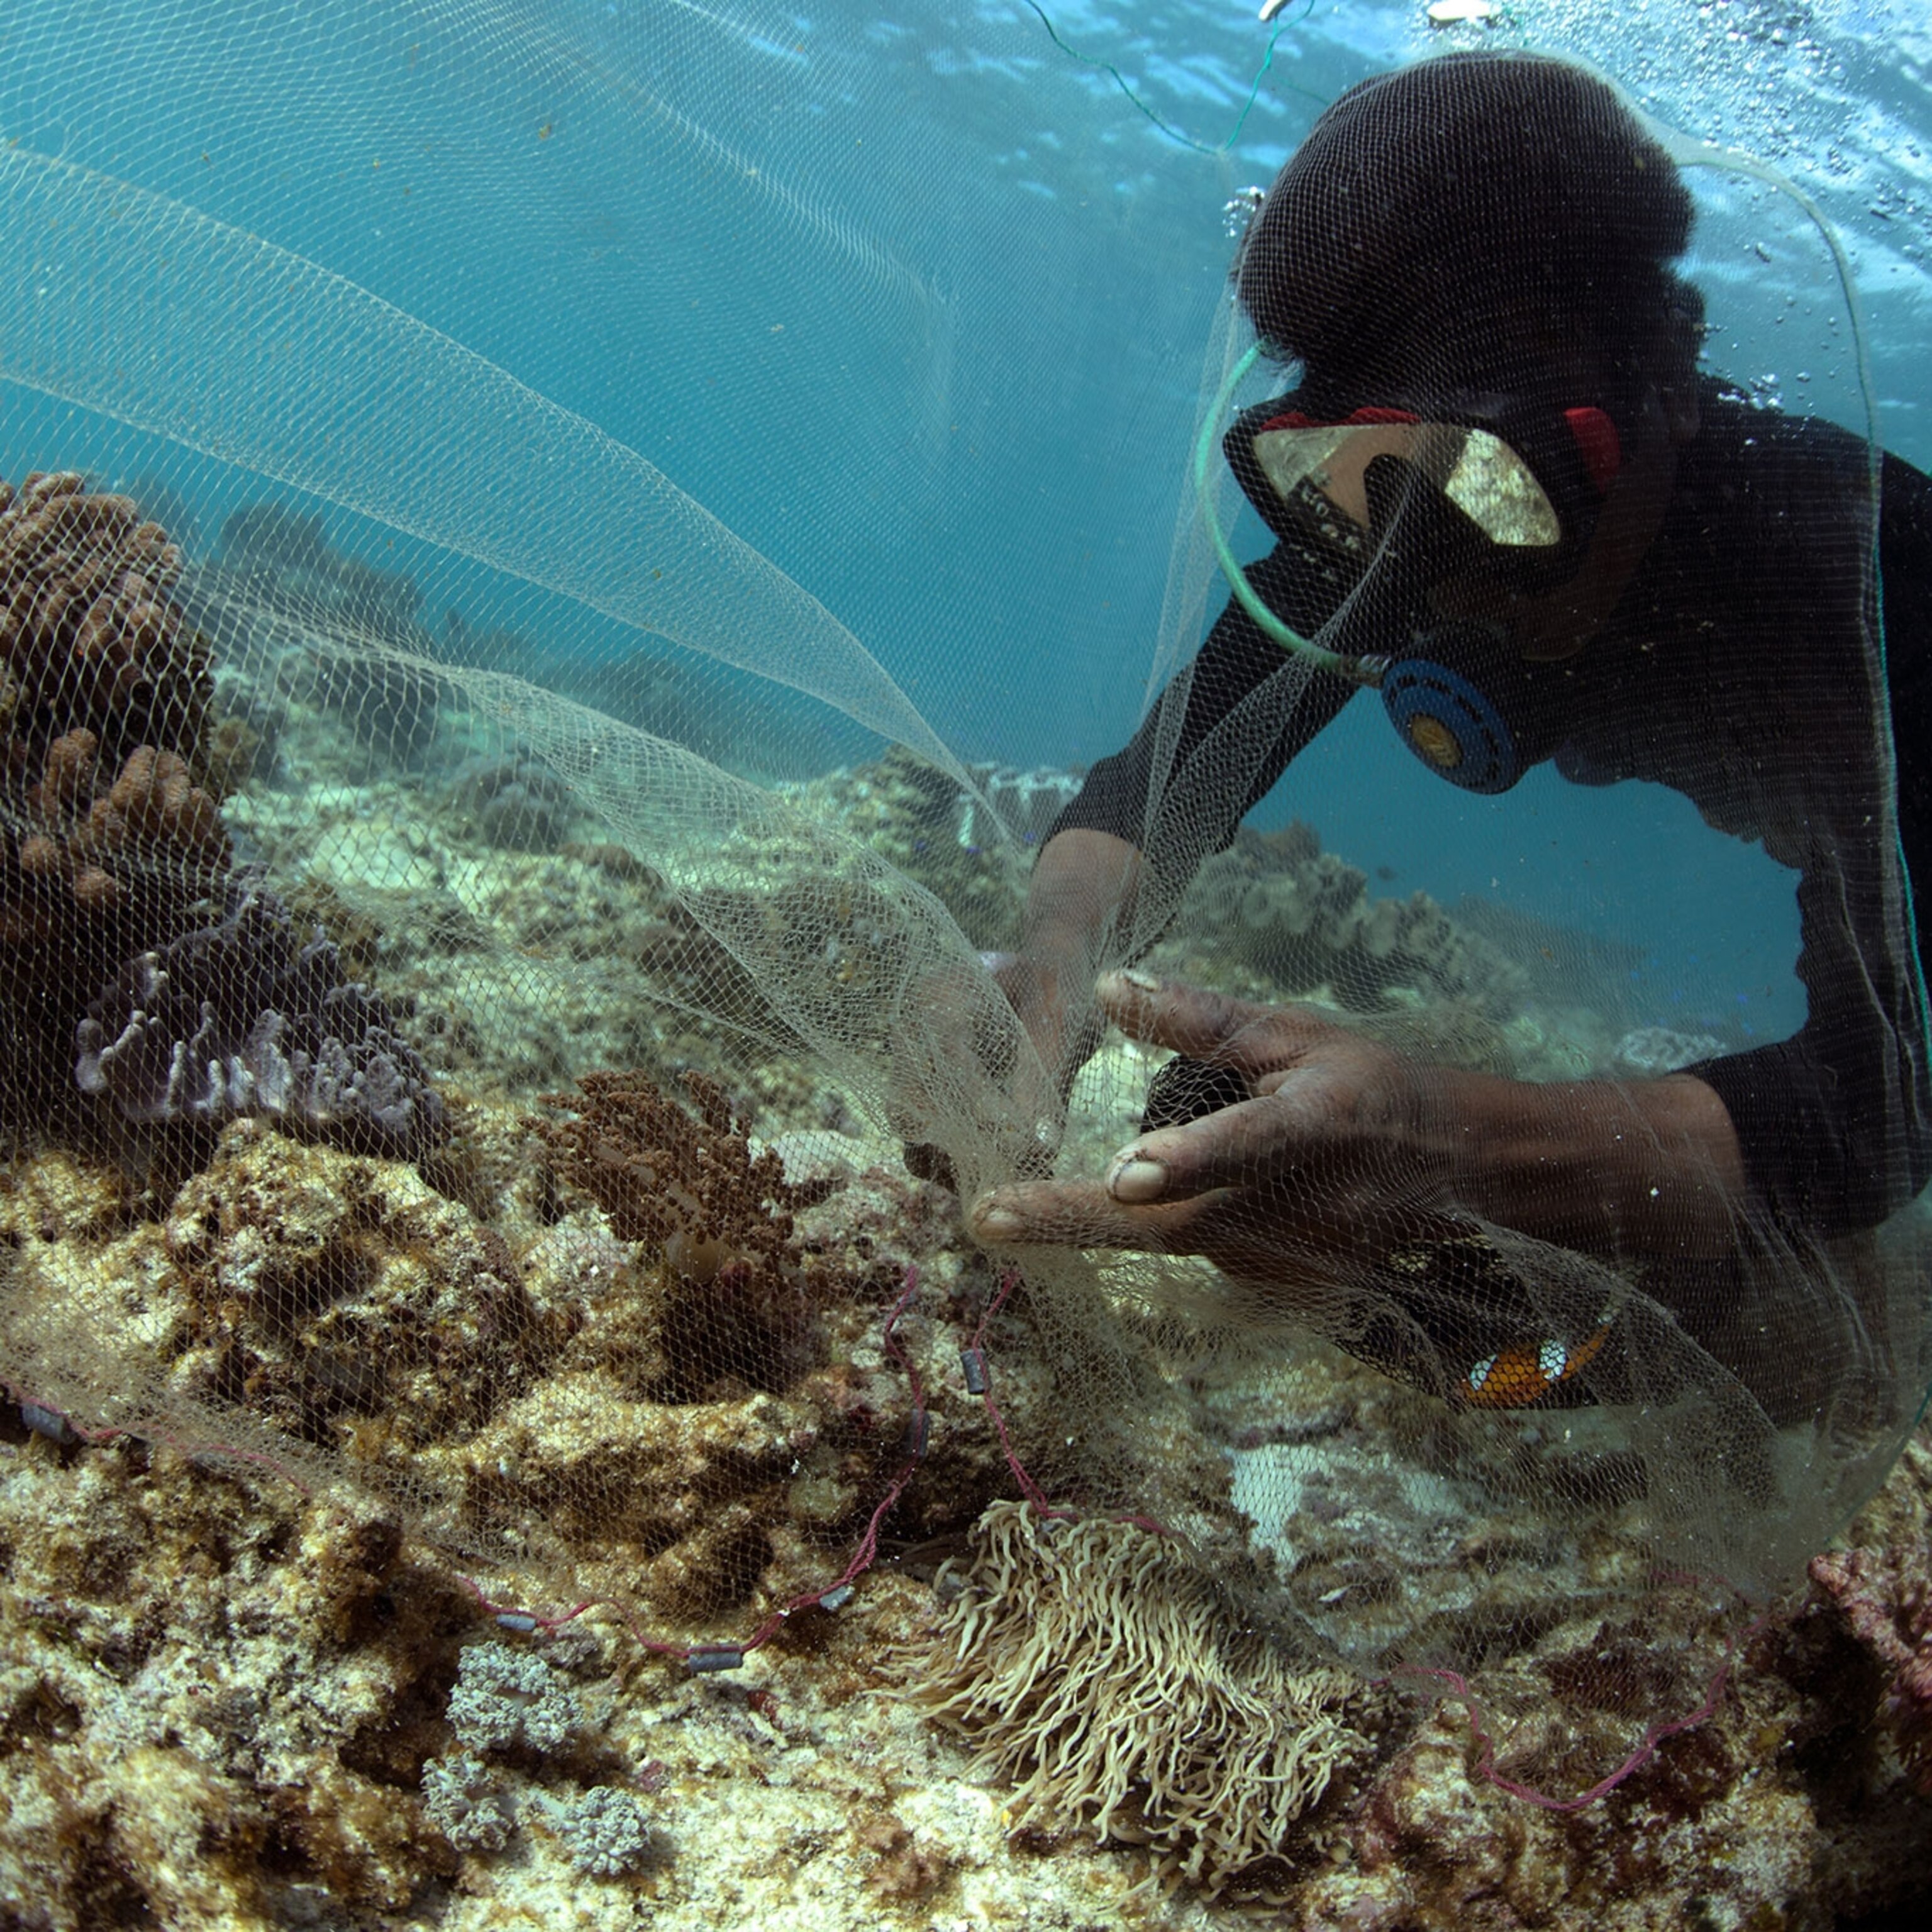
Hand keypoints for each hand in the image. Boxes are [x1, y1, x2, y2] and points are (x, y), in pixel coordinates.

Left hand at [969, 969, 1463, 1273]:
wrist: (1455, 1167)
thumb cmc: (1363, 1084)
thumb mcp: (1290, 1033)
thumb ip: (1198, 1018)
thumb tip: (1108, 987)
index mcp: (1312, 1126)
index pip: (1243, 1145)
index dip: (1188, 1161)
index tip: (1121, 1176)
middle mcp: (1301, 1208)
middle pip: (1173, 1226)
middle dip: (1075, 1224)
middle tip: (987, 1216)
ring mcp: (1292, 1262)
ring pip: (1177, 1239)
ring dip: (1123, 1208)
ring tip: (1115, 1166)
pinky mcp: (1279, 1290)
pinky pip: (1200, 1253)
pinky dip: (1171, 1219)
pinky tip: (1177, 1187)